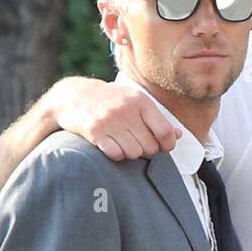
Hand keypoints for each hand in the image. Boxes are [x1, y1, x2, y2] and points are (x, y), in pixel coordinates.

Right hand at [47, 77, 179, 159]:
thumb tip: (178, 135)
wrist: (73, 96)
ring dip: (130, 153)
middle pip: (149, 147)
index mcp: (140, 101)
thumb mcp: (134, 102)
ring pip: (133, 153)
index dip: (168, 145)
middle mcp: (126, 110)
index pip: (164, 131)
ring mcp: (109, 121)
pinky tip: (111, 145)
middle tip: (137, 143)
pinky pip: (115, 154)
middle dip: (146, 150)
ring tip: (123, 142)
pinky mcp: (95, 132)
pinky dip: (116, 154)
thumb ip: (157, 119)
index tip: (164, 147)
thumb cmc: (109, 100)